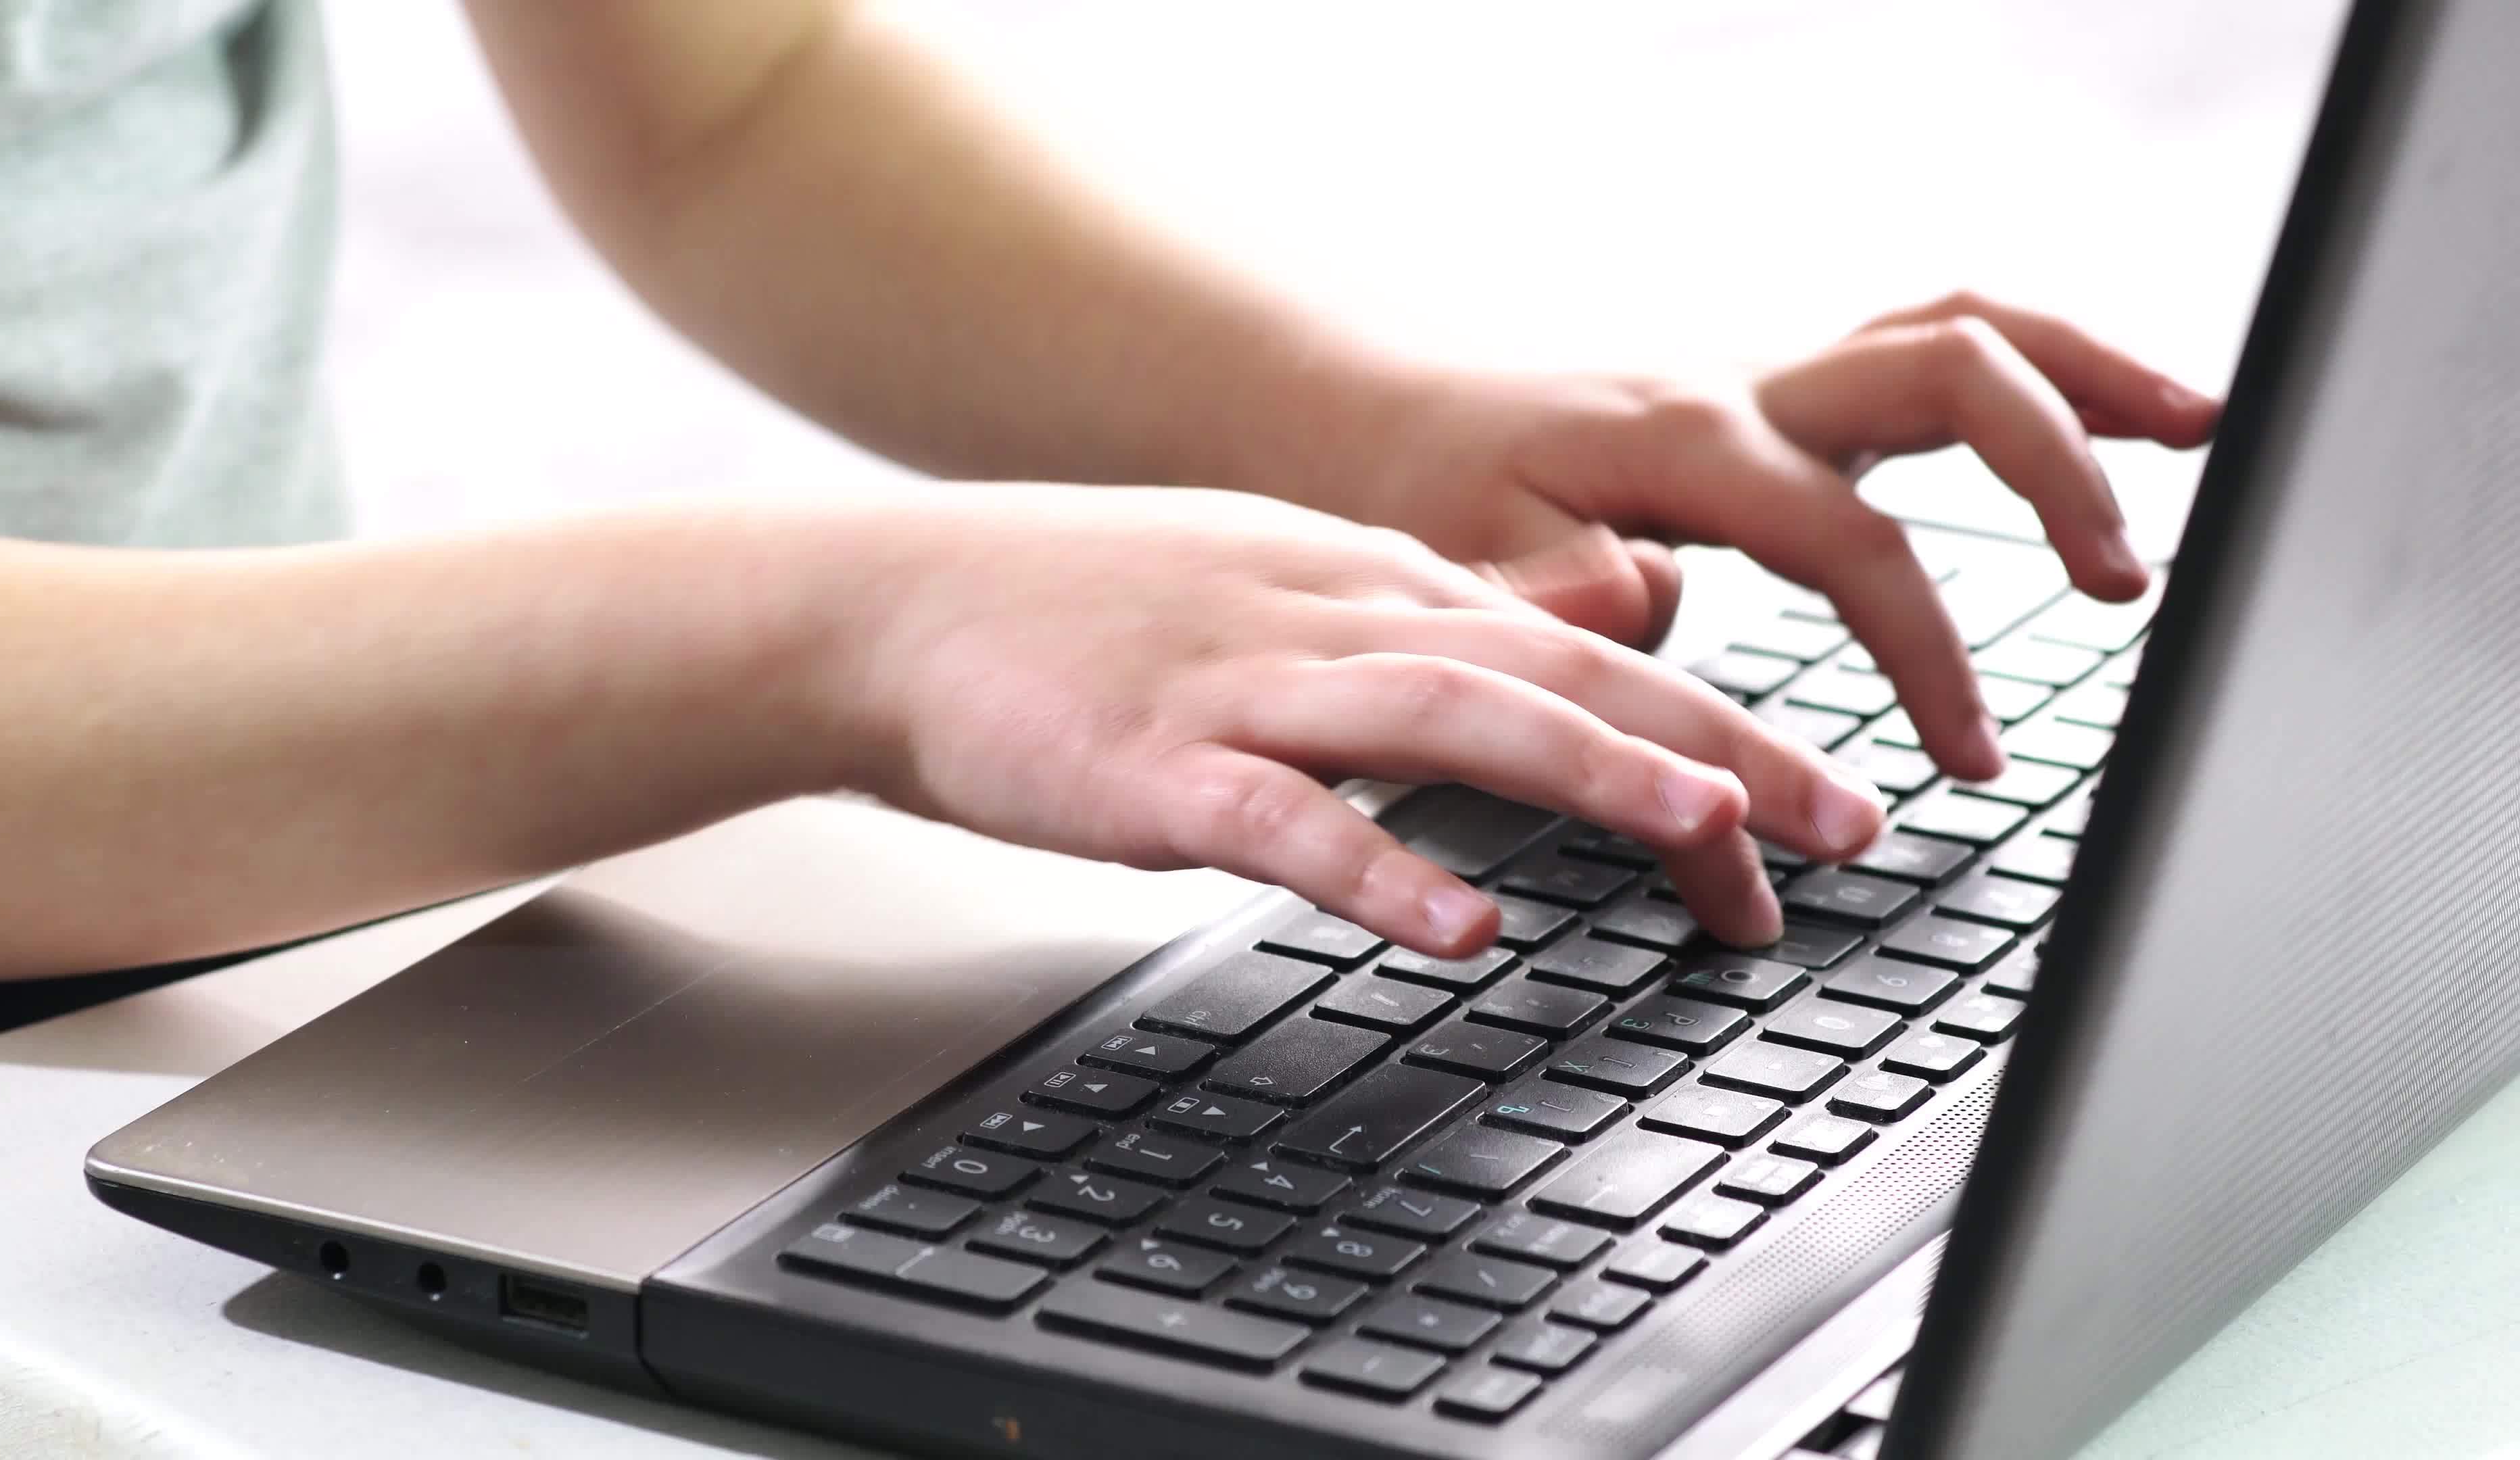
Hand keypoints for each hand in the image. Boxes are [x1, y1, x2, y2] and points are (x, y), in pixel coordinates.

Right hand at [824, 486, 1888, 953]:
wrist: (899, 605)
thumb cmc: (1092, 614)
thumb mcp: (1300, 586)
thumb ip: (1458, 609)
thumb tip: (1619, 607)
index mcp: (1377, 586)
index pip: (1588, 656)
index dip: (1719, 730)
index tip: (1818, 808)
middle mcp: (1335, 619)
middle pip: (1559, 676)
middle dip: (1718, 747)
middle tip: (1846, 824)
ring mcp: (1245, 689)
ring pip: (1449, 717)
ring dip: (1588, 773)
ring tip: (1709, 831)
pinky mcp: (1154, 767)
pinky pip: (1284, 822)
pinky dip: (1380, 867)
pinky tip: (1459, 923)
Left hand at [1305, 292, 2219, 780]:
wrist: (1387, 425)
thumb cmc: (1427, 501)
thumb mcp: (1464, 563)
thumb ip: (1558, 592)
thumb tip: (1648, 605)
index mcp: (1688, 441)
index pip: (1855, 541)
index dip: (1928, 653)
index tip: (1968, 761)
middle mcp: (1748, 386)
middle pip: (1950, 368)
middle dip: (2060, 462)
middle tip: (2122, 579)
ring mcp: (1775, 375)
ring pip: (1961, 325)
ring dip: (2087, 369)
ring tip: (2199, 425)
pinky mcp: (1787, 389)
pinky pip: (1932, 347)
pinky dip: (2033, 370)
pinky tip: (2105, 412)